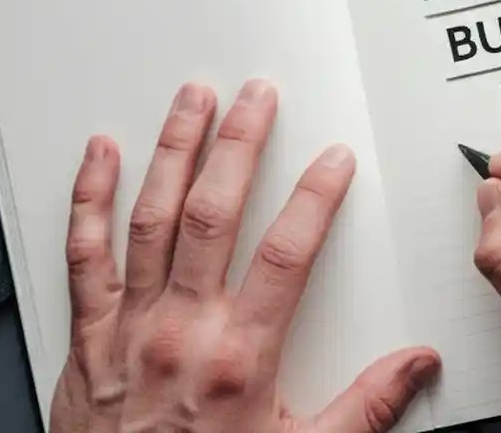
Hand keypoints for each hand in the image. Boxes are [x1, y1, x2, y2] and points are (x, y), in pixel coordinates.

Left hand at [51, 80, 439, 432]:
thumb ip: (365, 405)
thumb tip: (416, 365)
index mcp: (240, 355)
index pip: (286, 252)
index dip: (315, 197)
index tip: (333, 161)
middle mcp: (181, 328)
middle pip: (213, 212)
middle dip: (239, 144)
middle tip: (257, 97)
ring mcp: (130, 324)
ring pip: (150, 216)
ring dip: (172, 150)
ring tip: (191, 101)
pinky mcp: (88, 333)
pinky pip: (84, 252)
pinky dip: (90, 198)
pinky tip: (101, 156)